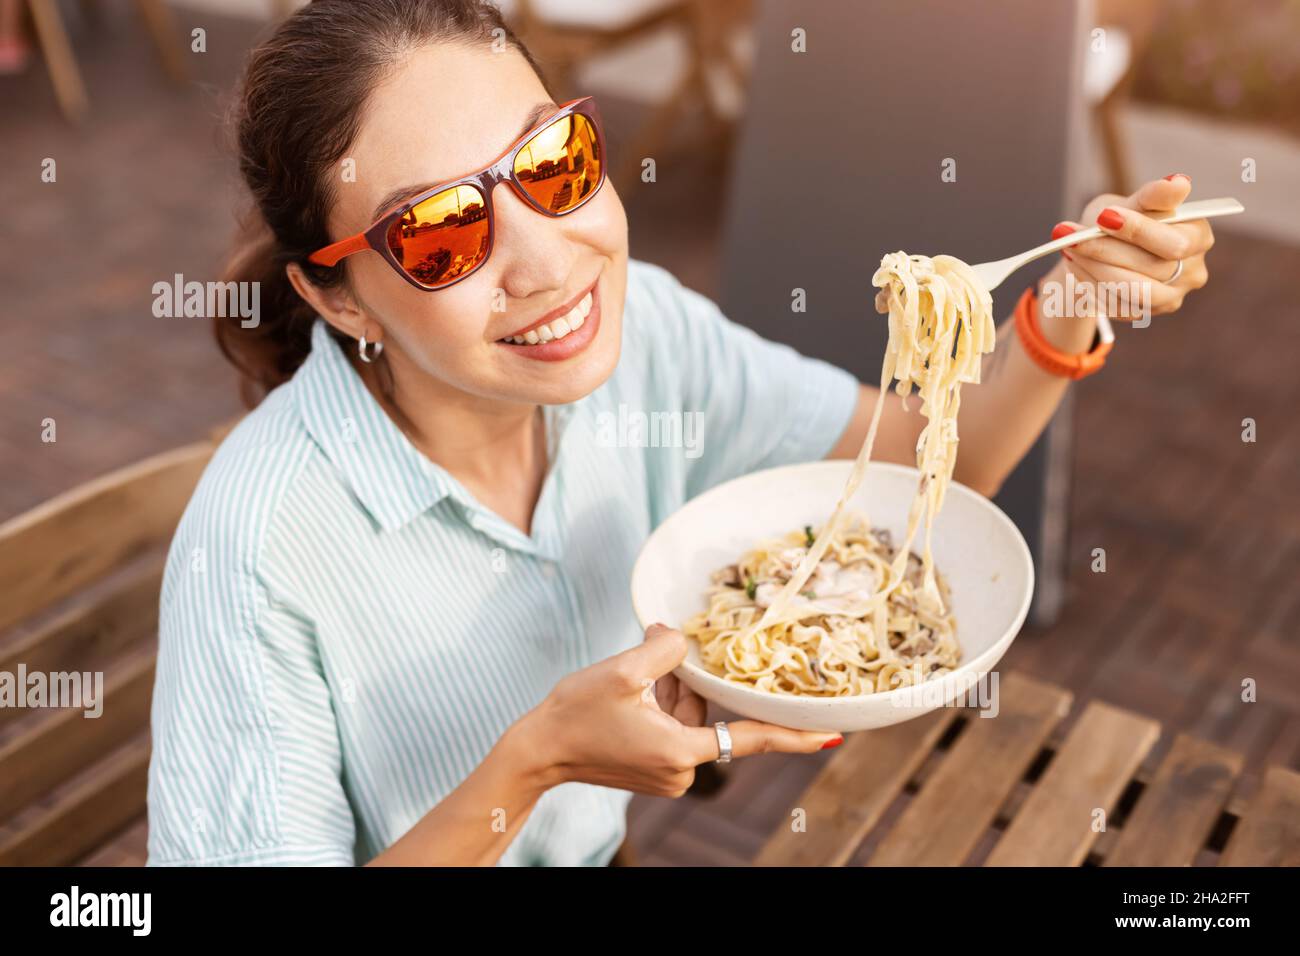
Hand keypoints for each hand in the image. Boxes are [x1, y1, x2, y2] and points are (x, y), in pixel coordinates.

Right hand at [518, 623, 841, 797]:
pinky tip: (632, 693)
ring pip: (689, 720)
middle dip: (683, 685)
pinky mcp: (654, 771)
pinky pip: (674, 730)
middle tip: (649, 658)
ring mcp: (667, 774)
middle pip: (706, 715)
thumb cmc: (577, 712)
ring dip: (669, 694)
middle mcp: (681, 770)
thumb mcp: (623, 669)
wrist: (539, 751)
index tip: (834, 735)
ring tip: (632, 679)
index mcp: (681, 750)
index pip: (751, 739)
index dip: (795, 736)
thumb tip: (685, 639)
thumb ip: (667, 650)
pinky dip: (660, 707)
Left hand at [1051, 174, 1212, 320]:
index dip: (1139, 231)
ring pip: (1131, 290)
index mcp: (1199, 238)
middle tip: (1072, 236)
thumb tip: (1178, 182)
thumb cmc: (1123, 219)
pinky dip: (1089, 283)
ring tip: (1068, 249)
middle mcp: (1192, 272)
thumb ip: (1153, 196)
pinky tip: (1074, 265)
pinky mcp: (1143, 314)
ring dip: (1094, 269)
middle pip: (1151, 268)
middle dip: (1107, 250)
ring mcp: (1169, 298)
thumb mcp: (1134, 201)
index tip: (1103, 217)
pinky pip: (1114, 304)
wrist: (1102, 250)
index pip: (1174, 243)